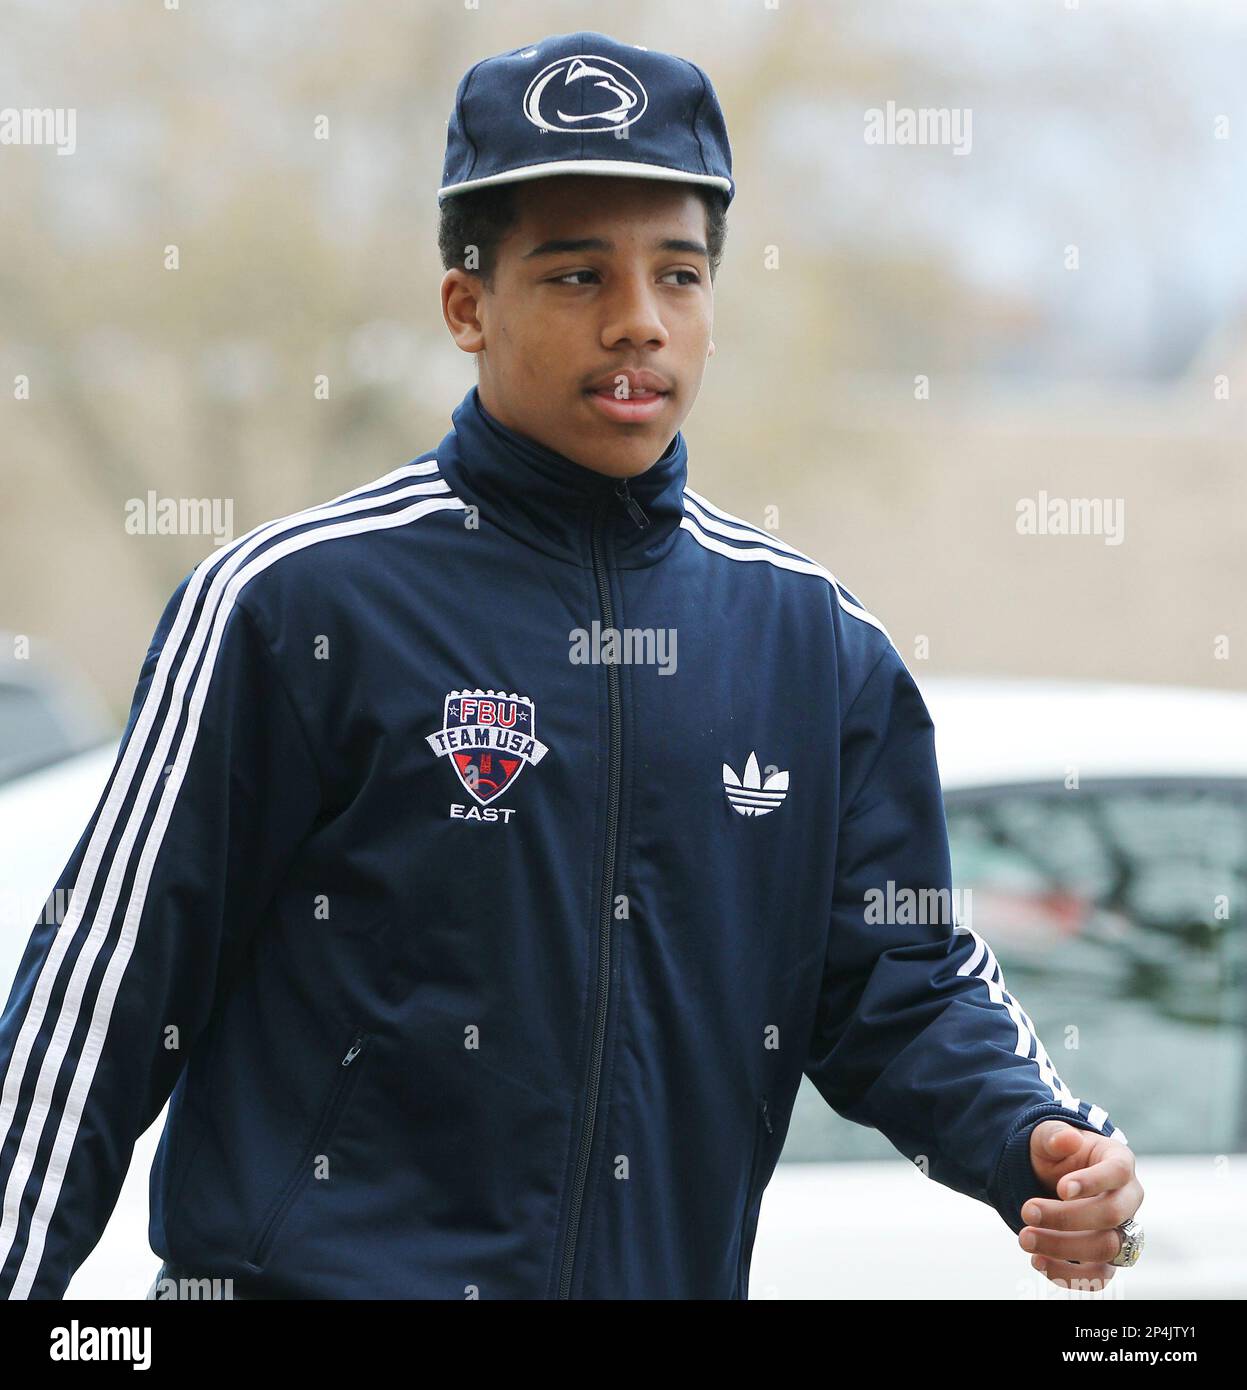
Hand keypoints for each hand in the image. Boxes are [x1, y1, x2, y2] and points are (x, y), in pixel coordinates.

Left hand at [1018, 1119, 1143, 1287]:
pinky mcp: (1107, 1258)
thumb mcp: (1048, 1136)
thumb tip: (1067, 1139)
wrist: (1053, 1177)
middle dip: (1066, 1217)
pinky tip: (1038, 1261)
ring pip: (1107, 1249)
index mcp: (1119, 1162)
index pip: (1117, 1172)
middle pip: (1111, 1215)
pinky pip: (1098, 1276)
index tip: (1060, 1188)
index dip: (1092, 1182)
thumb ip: (1054, 1135)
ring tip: (1025, 1240)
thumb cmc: (1056, 1153)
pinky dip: (1068, 1274)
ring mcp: (1122, 1231)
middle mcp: (1128, 1199)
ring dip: (1064, 1248)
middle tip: (1026, 1212)